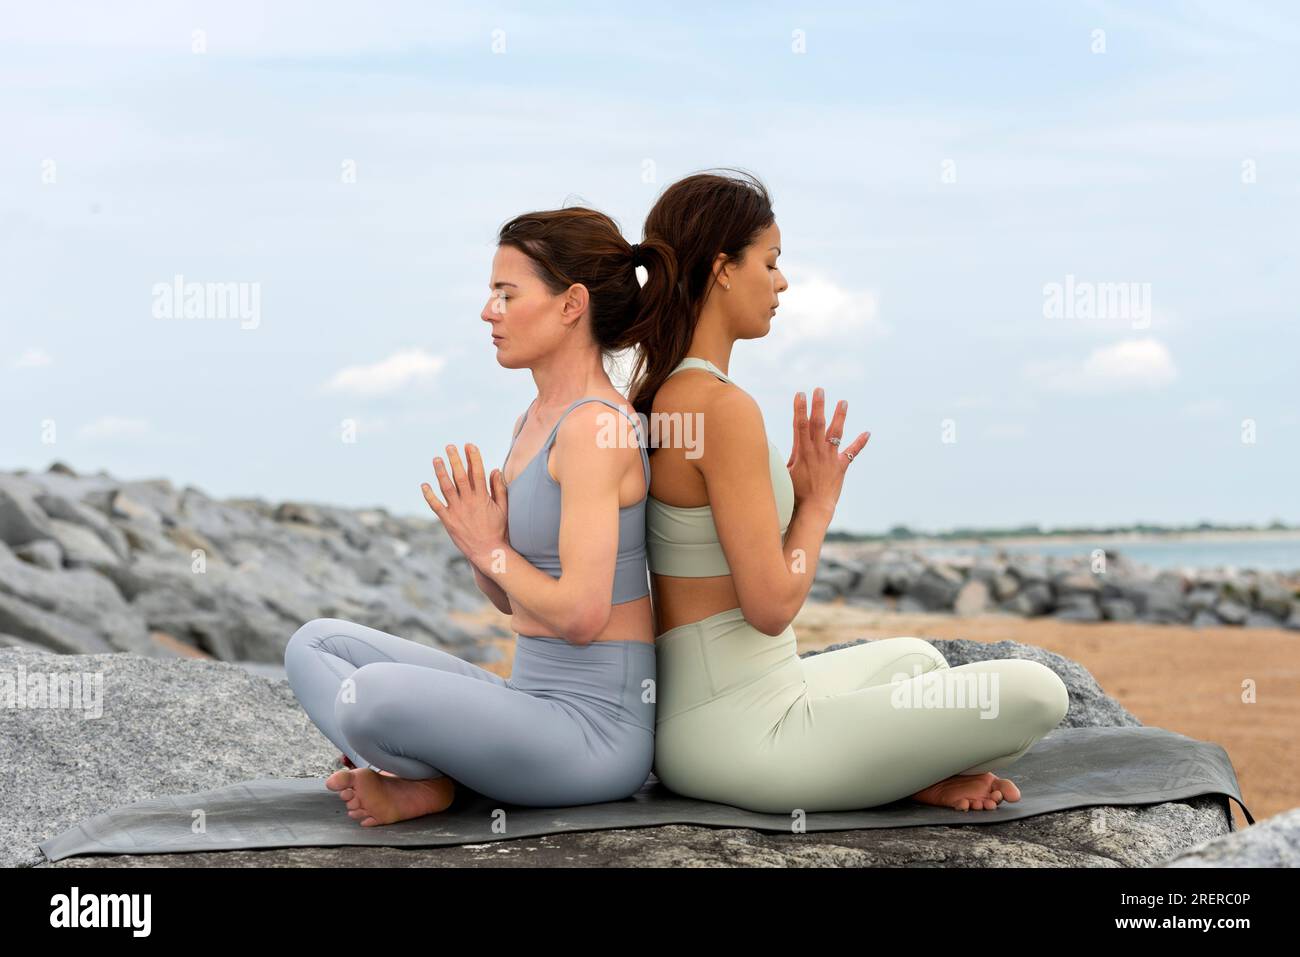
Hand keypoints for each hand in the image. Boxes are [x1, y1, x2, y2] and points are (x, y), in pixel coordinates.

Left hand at [420, 443, 509, 569]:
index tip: (469, 445)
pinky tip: (424, 485)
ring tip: (436, 459)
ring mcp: (457, 511)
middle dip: (455, 460)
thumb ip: (499, 489)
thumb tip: (495, 470)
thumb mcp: (504, 508)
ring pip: (446, 487)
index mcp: (482, 497)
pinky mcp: (448, 521)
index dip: (473, 458)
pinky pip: (436, 506)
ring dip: (440, 472)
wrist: (488, 552)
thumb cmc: (499, 530)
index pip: (477, 473)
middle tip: (450, 447)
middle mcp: (468, 502)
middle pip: (460, 476)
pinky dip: (429, 495)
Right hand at [786, 387, 869, 512]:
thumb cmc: (795, 494)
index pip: (800, 425)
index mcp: (802, 452)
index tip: (800, 394)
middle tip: (820, 390)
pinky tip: (867, 433)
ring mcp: (831, 458)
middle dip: (818, 405)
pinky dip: (860, 443)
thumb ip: (781, 458)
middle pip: (818, 424)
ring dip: (840, 416)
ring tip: (843, 402)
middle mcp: (817, 451)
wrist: (814, 508)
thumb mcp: (784, 473)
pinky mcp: (841, 466)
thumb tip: (768, 448)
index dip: (800, 409)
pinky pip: (852, 452)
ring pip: (836, 433)